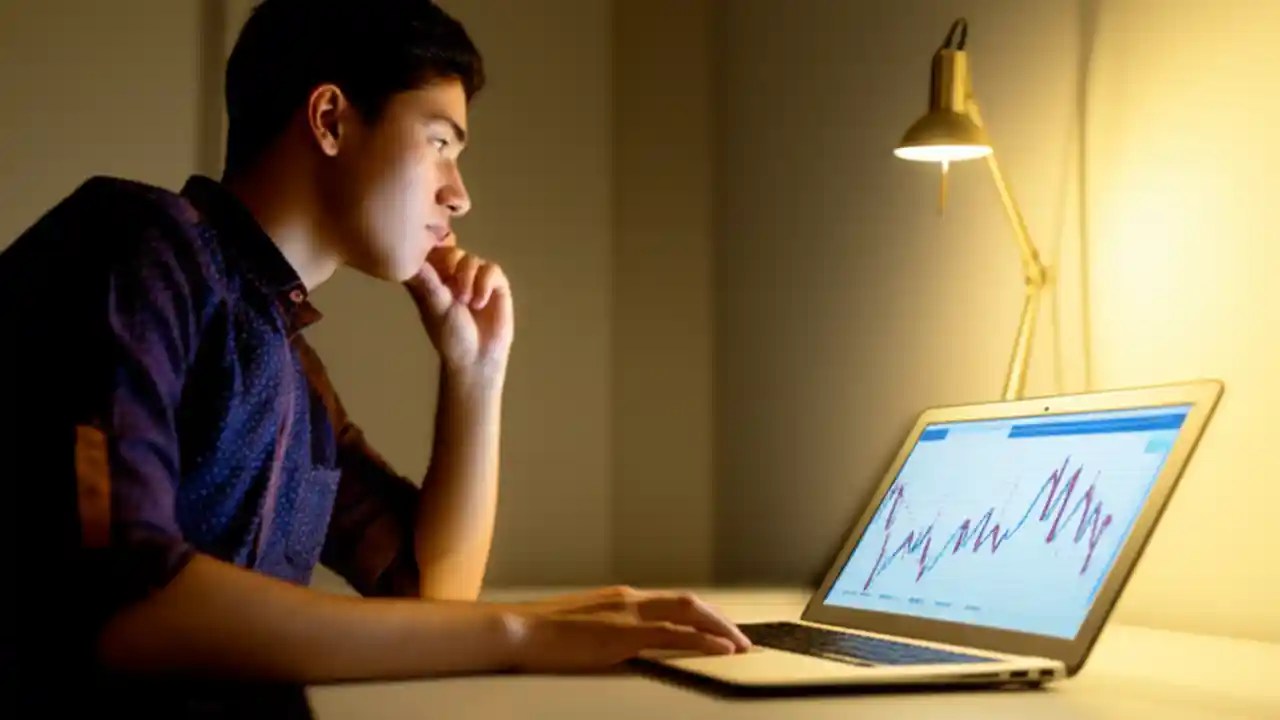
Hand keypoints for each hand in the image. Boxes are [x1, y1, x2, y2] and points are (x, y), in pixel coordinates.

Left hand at [405, 237, 513, 379]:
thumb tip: (410, 258)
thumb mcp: (435, 306)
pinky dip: (485, 284)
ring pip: (471, 259)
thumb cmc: (450, 336)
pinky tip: (479, 304)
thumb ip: (427, 280)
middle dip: (453, 267)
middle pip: (452, 250)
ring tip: (466, 303)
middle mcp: (453, 275)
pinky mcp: (496, 284)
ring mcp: (476, 279)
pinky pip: (491, 269)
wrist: (477, 358)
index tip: (434, 268)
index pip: (430, 252)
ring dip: (468, 279)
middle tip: (452, 291)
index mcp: (432, 279)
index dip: (433, 253)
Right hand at [500, 586, 751, 672]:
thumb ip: (606, 634)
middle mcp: (629, 599)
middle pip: (688, 602)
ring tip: (741, 645)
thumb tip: (619, 649)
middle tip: (742, 638)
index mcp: (620, 599)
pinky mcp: (624, 633)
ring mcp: (628, 613)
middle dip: (719, 619)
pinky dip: (703, 641)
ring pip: (688, 613)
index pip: (672, 602)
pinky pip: (675, 634)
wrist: (516, 631)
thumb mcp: (581, 631)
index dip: (701, 615)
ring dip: (720, 628)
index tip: (719, 628)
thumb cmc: (540, 636)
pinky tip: (722, 650)